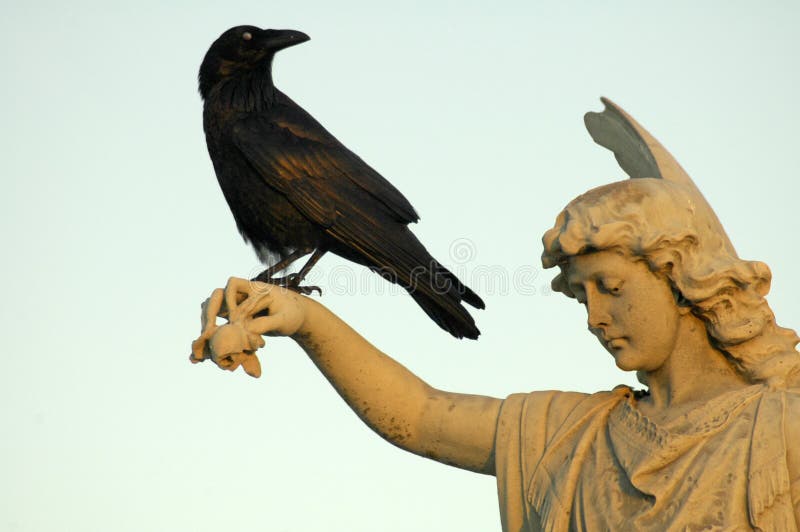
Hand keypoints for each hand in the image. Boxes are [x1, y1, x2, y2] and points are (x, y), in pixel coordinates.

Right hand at [190, 278, 308, 376]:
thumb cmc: (292, 315)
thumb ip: (266, 323)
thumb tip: (245, 330)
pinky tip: (206, 347)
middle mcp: (242, 295)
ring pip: (213, 309)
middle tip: (208, 331)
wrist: (296, 319)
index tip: (234, 318)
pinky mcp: (235, 318)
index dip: (229, 298)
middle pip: (216, 296)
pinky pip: (218, 323)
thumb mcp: (283, 320)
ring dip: (207, 323)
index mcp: (255, 289)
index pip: (233, 283)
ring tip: (205, 340)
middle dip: (210, 312)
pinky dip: (212, 333)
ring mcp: (236, 306)